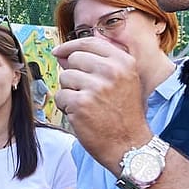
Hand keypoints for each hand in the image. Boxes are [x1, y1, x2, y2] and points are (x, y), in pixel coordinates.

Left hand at [54, 35, 150, 166]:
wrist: (130, 145)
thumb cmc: (124, 114)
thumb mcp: (123, 81)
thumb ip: (98, 63)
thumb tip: (62, 54)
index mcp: (124, 62)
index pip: (90, 43)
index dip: (71, 46)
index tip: (59, 51)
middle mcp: (111, 71)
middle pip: (74, 59)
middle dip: (73, 75)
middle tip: (85, 92)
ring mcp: (95, 87)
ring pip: (64, 78)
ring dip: (69, 92)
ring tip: (86, 105)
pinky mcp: (81, 104)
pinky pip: (60, 96)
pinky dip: (65, 107)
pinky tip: (80, 115)